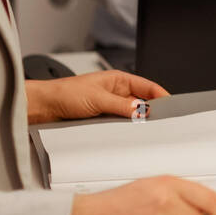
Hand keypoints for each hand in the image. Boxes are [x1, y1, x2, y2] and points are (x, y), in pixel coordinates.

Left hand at [26, 70, 169, 123]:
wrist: (43, 107)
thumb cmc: (65, 93)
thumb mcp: (98, 99)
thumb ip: (122, 106)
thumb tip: (142, 111)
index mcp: (118, 79)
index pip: (148, 86)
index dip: (161, 95)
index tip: (172, 106)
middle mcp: (116, 92)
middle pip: (141, 102)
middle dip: (149, 112)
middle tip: (158, 122)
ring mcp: (109, 107)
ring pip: (130, 116)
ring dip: (134, 122)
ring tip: (140, 129)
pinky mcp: (102, 119)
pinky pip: (119, 125)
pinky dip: (124, 130)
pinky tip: (125, 134)